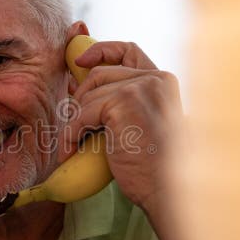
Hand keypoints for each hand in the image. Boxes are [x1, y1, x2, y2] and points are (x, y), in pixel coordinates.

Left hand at [63, 40, 182, 223]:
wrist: (167, 189)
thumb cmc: (154, 167)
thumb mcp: (140, 124)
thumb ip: (120, 101)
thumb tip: (75, 85)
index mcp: (163, 82)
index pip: (128, 50)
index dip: (100, 51)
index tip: (80, 61)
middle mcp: (154, 79)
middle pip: (99, 73)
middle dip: (81, 96)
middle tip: (74, 123)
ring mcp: (140, 88)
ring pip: (89, 96)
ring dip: (75, 122)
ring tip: (75, 145)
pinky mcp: (123, 103)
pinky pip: (82, 114)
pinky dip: (71, 134)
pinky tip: (71, 152)